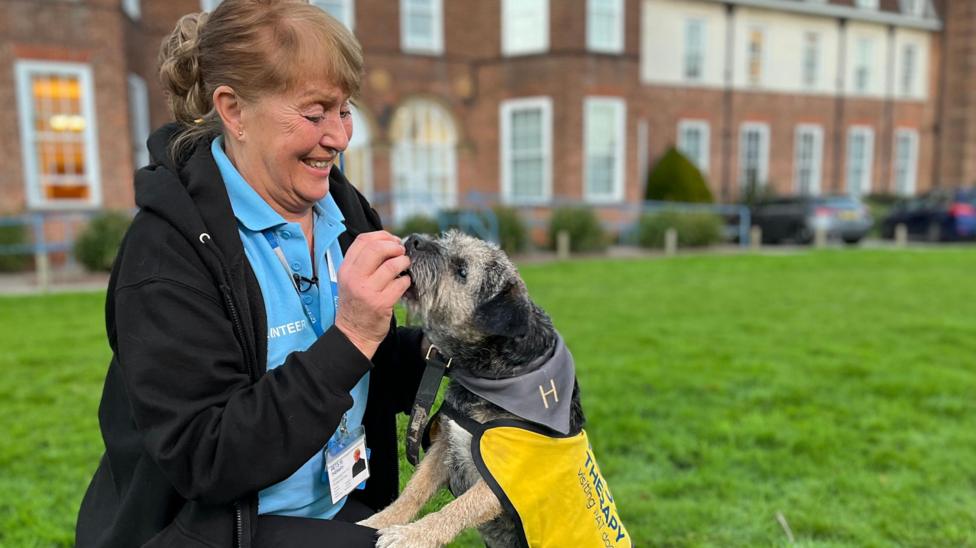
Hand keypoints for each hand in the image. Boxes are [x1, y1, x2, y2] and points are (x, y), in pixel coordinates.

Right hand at [335, 231, 410, 358]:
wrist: (353, 334)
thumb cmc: (356, 304)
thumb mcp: (351, 280)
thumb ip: (364, 262)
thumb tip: (389, 242)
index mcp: (346, 269)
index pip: (363, 240)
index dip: (382, 236)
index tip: (393, 240)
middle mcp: (354, 278)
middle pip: (377, 248)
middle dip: (394, 246)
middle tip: (402, 252)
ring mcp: (367, 291)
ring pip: (392, 265)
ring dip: (404, 262)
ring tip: (405, 266)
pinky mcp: (381, 303)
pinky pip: (401, 283)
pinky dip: (406, 280)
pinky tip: (404, 283)